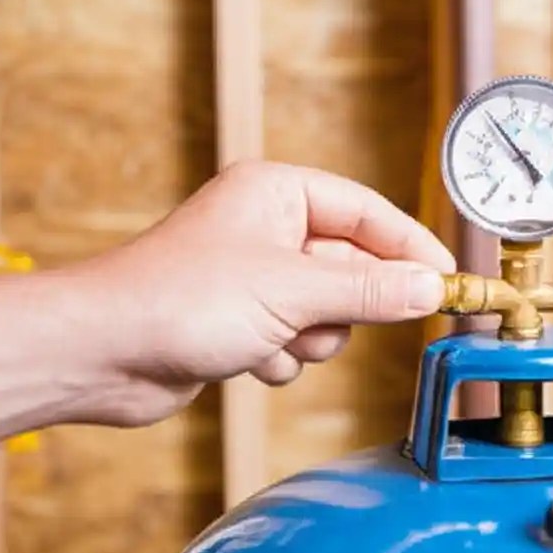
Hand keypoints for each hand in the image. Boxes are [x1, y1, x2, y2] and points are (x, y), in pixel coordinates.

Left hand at [73, 160, 456, 425]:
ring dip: (312, 336)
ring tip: (275, 338)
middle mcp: (267, 228)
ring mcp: (254, 277)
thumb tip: (431, 288)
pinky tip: (247, 359)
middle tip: (341, 320)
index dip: (411, 247)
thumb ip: (369, 291)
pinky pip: (295, 341)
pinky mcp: (240, 321)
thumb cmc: (181, 299)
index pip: (368, 213)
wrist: (102, 352)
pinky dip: (281, 357)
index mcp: (278, 192)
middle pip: (351, 267)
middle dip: (345, 305)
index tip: (451, 281)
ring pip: (327, 312)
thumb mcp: (292, 291)